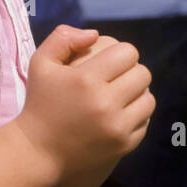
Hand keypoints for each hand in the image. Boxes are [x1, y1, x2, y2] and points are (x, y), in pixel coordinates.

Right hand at [13, 24, 154, 184]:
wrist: (38, 152)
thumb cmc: (39, 103)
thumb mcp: (40, 64)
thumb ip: (63, 38)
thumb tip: (95, 34)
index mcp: (85, 80)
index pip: (127, 52)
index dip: (119, 53)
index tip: (108, 61)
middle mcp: (104, 103)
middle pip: (142, 74)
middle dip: (130, 71)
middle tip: (116, 77)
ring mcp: (116, 127)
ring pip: (149, 98)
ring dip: (137, 93)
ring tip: (121, 94)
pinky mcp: (123, 146)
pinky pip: (145, 121)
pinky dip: (136, 115)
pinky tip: (119, 114)